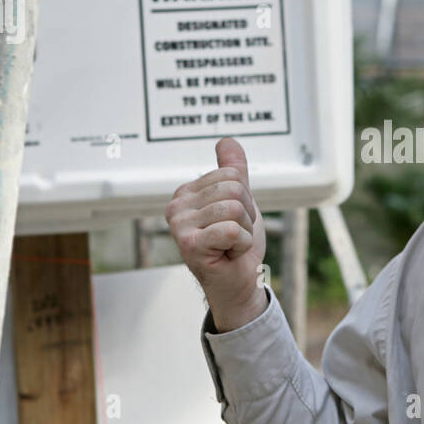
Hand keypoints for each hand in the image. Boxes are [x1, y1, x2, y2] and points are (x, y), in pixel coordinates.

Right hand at [166, 137, 268, 330]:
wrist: (239, 283)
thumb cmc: (235, 245)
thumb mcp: (239, 200)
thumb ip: (232, 170)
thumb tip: (226, 141)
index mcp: (187, 192)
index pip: (231, 174)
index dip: (245, 199)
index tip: (233, 221)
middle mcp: (177, 206)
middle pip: (234, 189)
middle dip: (246, 215)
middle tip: (233, 235)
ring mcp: (180, 225)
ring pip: (235, 209)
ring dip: (244, 231)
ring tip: (230, 245)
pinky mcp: (190, 244)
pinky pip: (232, 231)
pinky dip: (241, 245)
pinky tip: (228, 255)